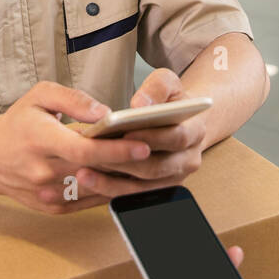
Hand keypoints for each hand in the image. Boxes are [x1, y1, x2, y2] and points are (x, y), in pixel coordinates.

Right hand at [0, 81, 153, 214]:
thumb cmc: (17, 123)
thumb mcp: (39, 96)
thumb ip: (73, 100)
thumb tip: (105, 112)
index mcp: (40, 140)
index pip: (84, 150)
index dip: (116, 150)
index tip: (143, 144)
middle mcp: (43, 171)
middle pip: (95, 171)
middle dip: (128, 164)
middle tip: (159, 155)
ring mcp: (48, 194)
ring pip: (95, 191)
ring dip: (124, 181)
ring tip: (152, 168)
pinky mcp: (53, 208)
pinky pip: (89, 203)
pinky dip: (110, 193)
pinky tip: (131, 181)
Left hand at [72, 68, 208, 197]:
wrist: (180, 121)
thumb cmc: (169, 100)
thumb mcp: (167, 83)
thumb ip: (157, 88)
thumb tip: (140, 104)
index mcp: (195, 132)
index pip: (176, 138)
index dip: (151, 137)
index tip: (124, 133)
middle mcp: (188, 160)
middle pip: (157, 167)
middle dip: (124, 163)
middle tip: (95, 157)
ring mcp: (173, 178)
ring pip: (142, 187)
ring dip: (112, 183)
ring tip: (83, 173)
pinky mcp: (156, 190)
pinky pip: (132, 195)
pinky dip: (109, 190)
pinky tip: (88, 182)